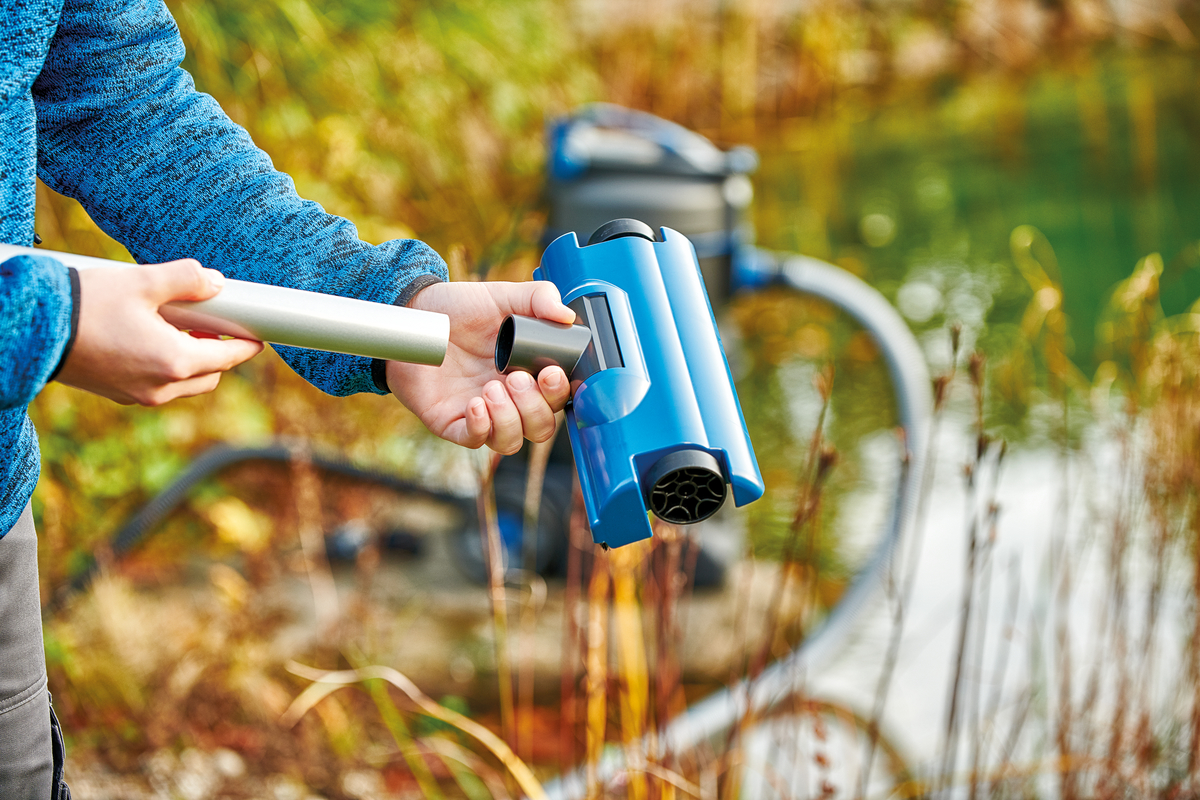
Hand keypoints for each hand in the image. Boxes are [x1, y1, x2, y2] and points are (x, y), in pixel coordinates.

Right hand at [55, 260, 263, 404]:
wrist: (30, 329)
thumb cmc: (86, 304)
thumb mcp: (142, 282)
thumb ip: (186, 279)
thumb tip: (216, 282)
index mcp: (174, 362)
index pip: (228, 358)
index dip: (246, 346)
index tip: (258, 337)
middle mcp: (160, 387)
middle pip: (209, 376)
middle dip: (218, 354)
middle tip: (214, 325)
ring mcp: (137, 394)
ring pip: (184, 384)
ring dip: (192, 362)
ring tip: (182, 328)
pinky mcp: (117, 393)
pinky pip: (157, 385)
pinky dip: (167, 367)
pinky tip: (154, 338)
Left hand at [386, 281, 574, 452]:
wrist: (414, 315)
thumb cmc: (458, 308)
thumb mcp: (501, 296)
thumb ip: (538, 298)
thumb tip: (568, 317)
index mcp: (527, 372)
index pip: (557, 398)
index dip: (559, 393)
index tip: (551, 373)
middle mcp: (508, 397)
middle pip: (540, 427)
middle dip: (535, 407)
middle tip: (515, 378)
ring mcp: (482, 412)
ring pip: (512, 441)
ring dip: (509, 420)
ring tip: (491, 388)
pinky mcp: (452, 422)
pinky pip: (476, 441)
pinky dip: (481, 427)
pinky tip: (475, 404)